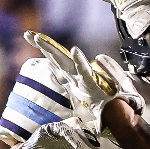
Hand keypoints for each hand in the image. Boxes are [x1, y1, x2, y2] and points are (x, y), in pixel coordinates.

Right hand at [23, 32, 142, 142]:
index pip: (60, 59)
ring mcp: (81, 80)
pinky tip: (74, 50)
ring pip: (64, 63)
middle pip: (57, 58)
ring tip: (38, 38)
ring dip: (51, 51)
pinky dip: (79, 61)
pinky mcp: (92, 84)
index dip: (48, 48)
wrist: (120, 114)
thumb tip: (99, 57)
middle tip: (29, 34)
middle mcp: (75, 77)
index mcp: (76, 76)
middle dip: (44, 46)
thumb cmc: (112, 98)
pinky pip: (84, 71)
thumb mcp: (106, 80)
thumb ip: (104, 67)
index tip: (33, 36)